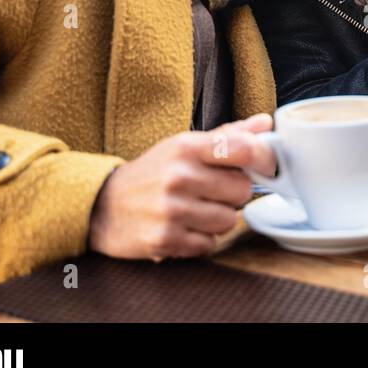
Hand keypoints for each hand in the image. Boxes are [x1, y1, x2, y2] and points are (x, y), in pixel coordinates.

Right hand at [88, 114, 275, 261]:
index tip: (265, 167)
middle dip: (233, 194)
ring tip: (196, 211)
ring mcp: (170, 209)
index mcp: (186, 147)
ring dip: (218, 220)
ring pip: (228, 221)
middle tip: (213, 192)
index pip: (243, 150)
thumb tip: (265, 123)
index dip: (264, 160)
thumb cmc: (152, 173)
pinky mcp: (164, 239)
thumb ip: (227, 135)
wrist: (101, 206)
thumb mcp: (183, 146)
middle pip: (242, 191)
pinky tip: (183, 228)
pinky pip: (208, 244)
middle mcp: (178, 176)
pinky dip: (200, 240)